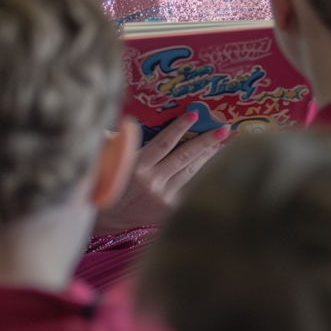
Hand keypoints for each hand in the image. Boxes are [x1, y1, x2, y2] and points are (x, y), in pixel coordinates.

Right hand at [91, 113, 229, 235]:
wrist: (108, 216)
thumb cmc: (108, 180)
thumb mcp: (106, 158)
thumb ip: (119, 141)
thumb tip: (128, 122)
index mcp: (136, 167)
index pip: (163, 143)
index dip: (179, 128)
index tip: (194, 114)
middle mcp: (152, 183)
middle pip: (184, 157)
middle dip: (205, 141)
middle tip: (224, 128)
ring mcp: (162, 198)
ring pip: (190, 172)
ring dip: (207, 155)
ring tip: (222, 141)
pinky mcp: (169, 209)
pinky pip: (188, 188)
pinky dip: (201, 174)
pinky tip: (214, 163)